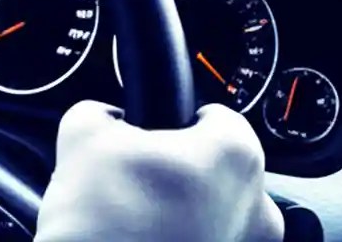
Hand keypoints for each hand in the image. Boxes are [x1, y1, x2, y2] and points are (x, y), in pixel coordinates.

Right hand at [37, 101, 283, 241]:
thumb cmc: (101, 227)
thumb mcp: (82, 137)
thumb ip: (101, 112)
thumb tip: (106, 117)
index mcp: (235, 153)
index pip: (210, 115)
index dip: (171, 123)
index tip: (149, 142)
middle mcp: (259, 203)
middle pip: (218, 165)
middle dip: (180, 170)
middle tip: (136, 185)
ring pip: (217, 210)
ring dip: (187, 210)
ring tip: (139, 222)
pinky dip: (187, 240)